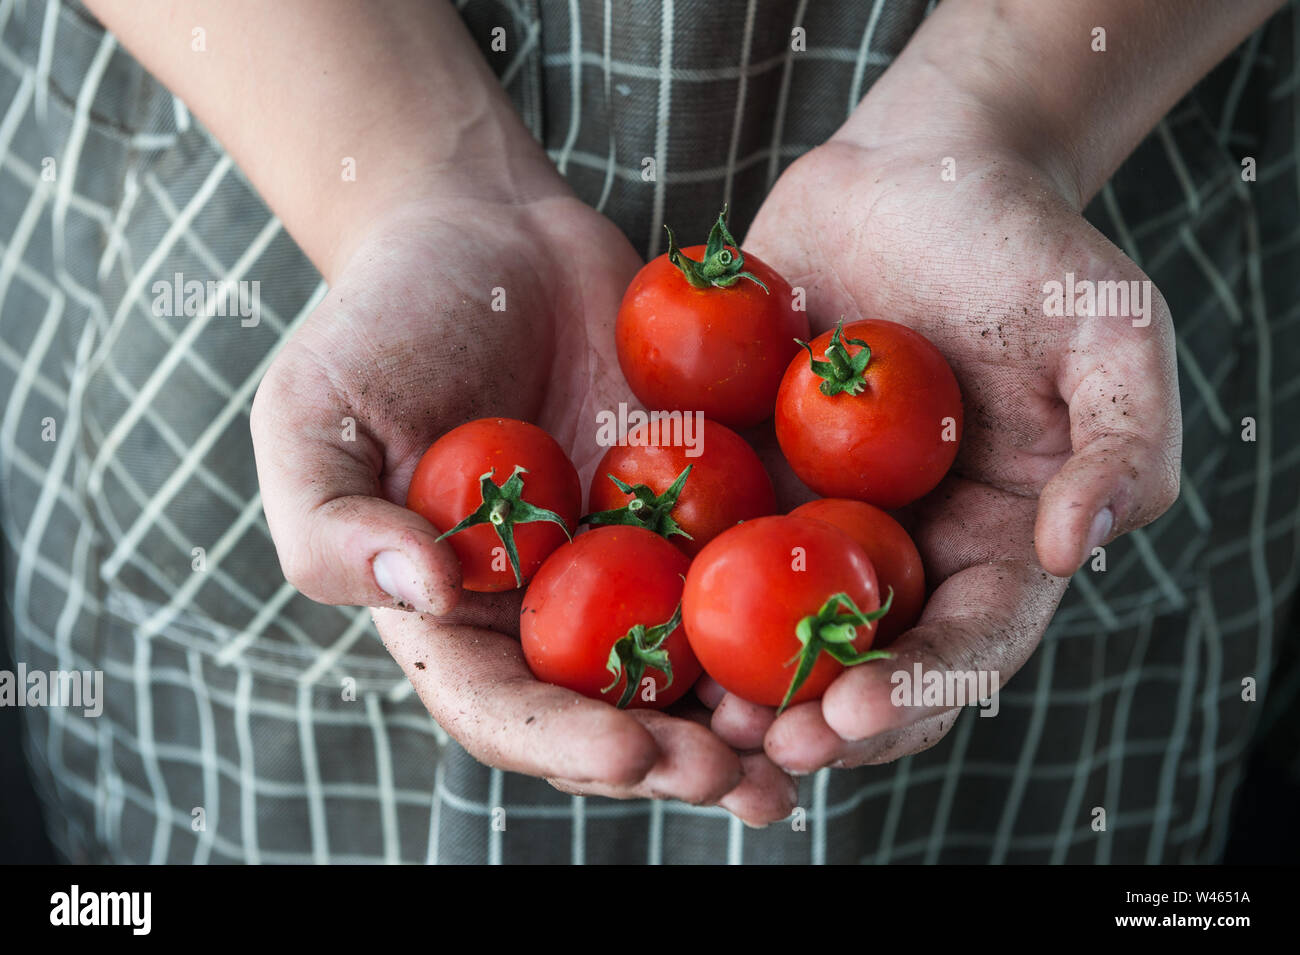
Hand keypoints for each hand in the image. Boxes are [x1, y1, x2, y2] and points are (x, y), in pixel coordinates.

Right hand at [250, 192, 797, 822]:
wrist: (487, 231)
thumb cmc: (381, 324)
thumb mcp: (311, 418)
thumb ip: (332, 523)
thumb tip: (425, 595)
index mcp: (455, 616)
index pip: (503, 709)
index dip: (562, 743)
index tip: (630, 751)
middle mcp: (548, 609)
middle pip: (610, 713)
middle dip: (672, 760)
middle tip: (739, 779)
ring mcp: (629, 561)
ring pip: (691, 665)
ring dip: (746, 719)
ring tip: (804, 751)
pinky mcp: (694, 506)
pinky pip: (748, 568)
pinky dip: (790, 617)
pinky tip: (846, 647)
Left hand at [706, 126, 1180, 769]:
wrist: (913, 170)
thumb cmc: (1025, 245)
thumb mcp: (1111, 331)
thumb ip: (1123, 443)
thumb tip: (1072, 552)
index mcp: (994, 542)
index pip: (965, 643)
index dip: (917, 690)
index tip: (855, 714)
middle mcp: (903, 548)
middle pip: (865, 662)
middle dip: (819, 718)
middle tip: (764, 745)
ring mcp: (817, 514)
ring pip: (777, 624)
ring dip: (739, 680)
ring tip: (693, 713)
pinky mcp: (747, 470)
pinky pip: (708, 535)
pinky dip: (678, 583)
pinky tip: (636, 615)